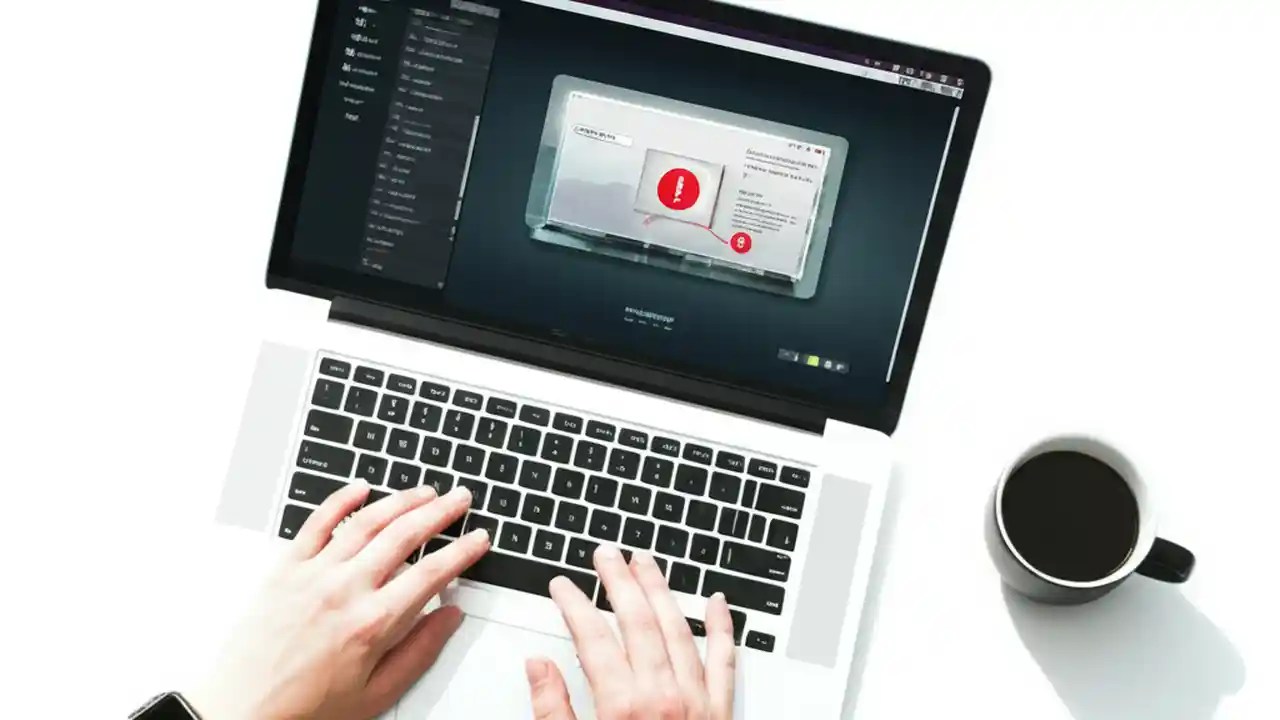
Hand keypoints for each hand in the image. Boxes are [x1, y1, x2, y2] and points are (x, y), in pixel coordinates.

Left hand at [189, 483, 488, 719]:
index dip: (462, 552)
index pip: (431, 574)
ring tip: (425, 492)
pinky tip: (361, 488)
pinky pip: (317, 523)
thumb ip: (420, 652)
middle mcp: (345, 590)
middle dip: (440, 513)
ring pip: (367, 521)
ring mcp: (313, 575)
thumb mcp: (376, 694)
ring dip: (401, 500)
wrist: (241, 711)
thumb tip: (451, 617)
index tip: (478, 539)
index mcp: (373, 623)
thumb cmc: (305, 710)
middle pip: (404, 536)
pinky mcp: (286, 569)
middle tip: (460, 499)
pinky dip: (341, 500)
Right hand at [526, 546, 736, 719]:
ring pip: (680, 629)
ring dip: (662, 591)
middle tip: (606, 554)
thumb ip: (553, 711)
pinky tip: (719, 603)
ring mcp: (698, 702)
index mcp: (622, 707)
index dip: (574, 605)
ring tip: (647, 562)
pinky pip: (726, 660)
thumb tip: (538, 667)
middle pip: (639, 621)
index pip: (593, 637)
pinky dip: (723, 628)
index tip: (562, 586)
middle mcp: (664, 697)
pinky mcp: (722, 713)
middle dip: (619, 581)